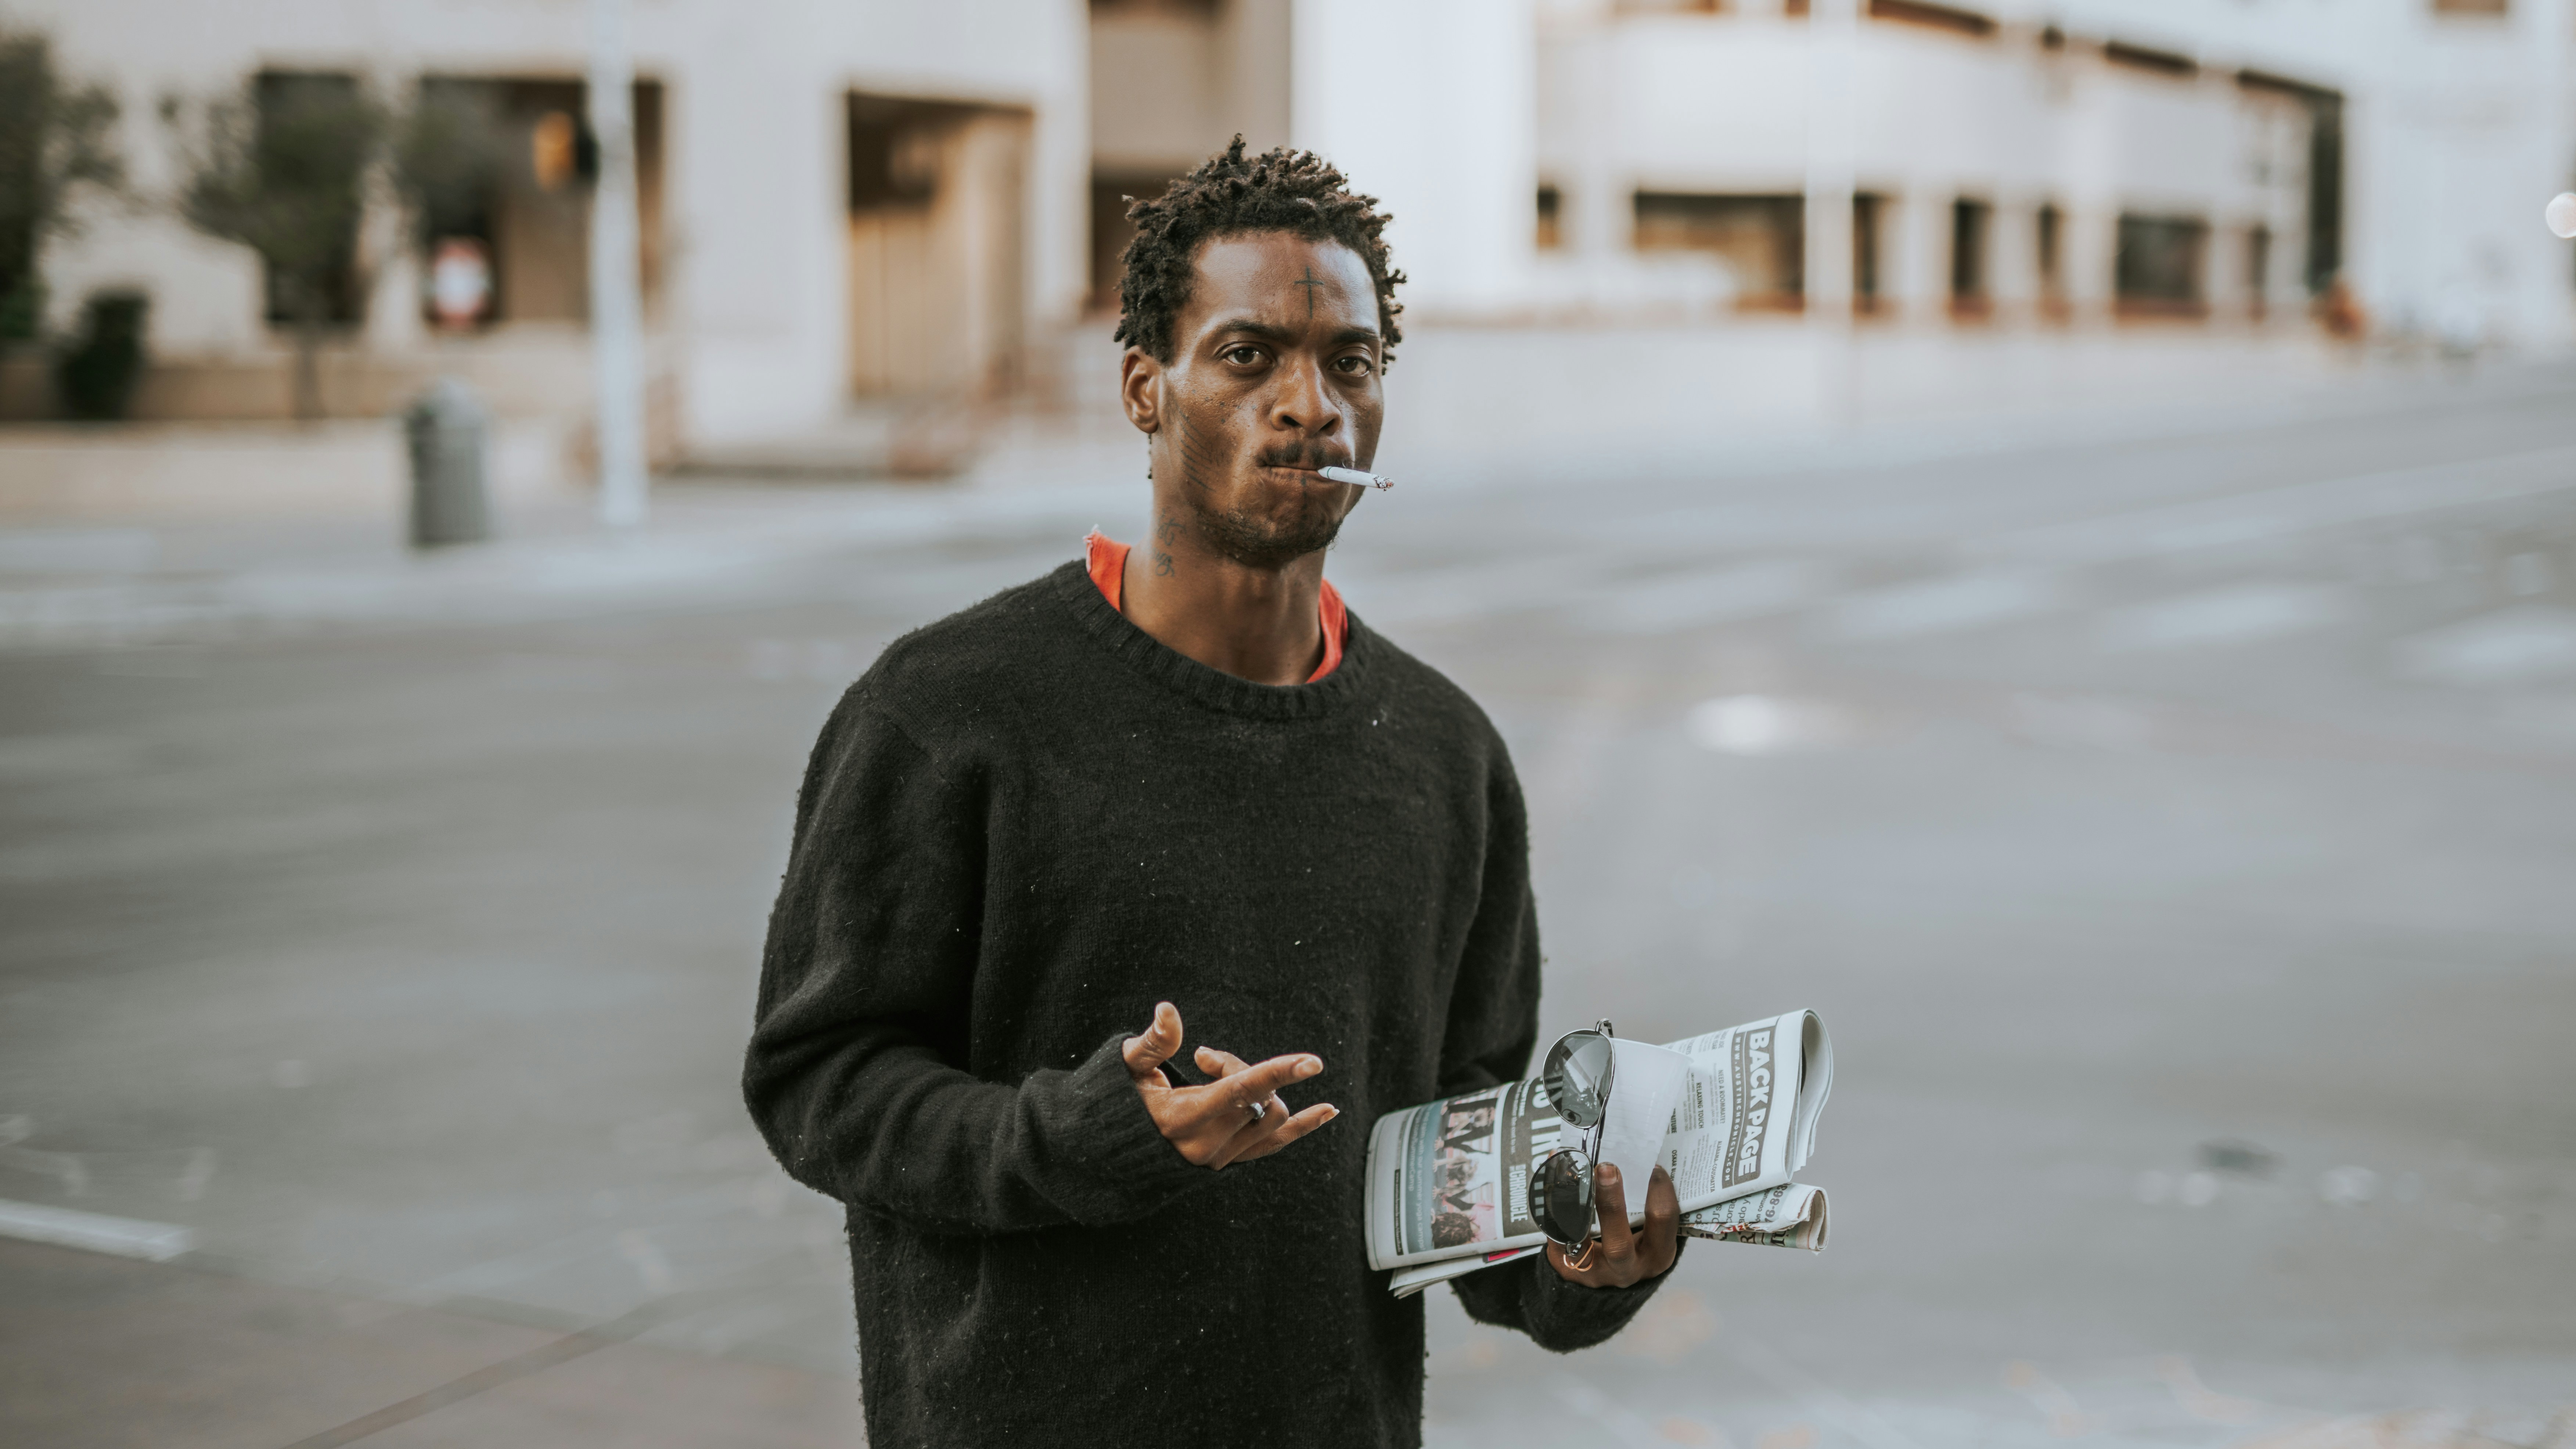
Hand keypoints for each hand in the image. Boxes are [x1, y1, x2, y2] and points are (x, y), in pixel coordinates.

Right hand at [1122, 1001, 1338, 1168]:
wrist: (1108, 1156)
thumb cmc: (1116, 1104)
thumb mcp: (1128, 1069)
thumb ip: (1154, 1042)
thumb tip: (1168, 1011)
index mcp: (1182, 1119)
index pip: (1241, 1092)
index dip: (1278, 1073)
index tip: (1312, 1063)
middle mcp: (1206, 1145)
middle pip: (1259, 1099)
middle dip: (1244, 1069)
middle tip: (1208, 1059)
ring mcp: (1219, 1159)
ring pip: (1272, 1119)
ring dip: (1262, 1091)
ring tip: (1224, 1078)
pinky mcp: (1227, 1163)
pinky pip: (1275, 1146)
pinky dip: (1303, 1127)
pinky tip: (1328, 1110)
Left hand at [1546, 1164, 1679, 1288]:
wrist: (1609, 1282)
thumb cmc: (1636, 1246)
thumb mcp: (1652, 1233)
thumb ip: (1648, 1205)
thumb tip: (1639, 1157)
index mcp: (1657, 1254)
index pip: (1663, 1222)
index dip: (1660, 1193)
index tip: (1652, 1166)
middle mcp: (1627, 1268)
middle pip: (1619, 1244)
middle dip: (1611, 1205)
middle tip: (1606, 1169)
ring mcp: (1594, 1272)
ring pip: (1578, 1241)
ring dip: (1572, 1204)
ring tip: (1568, 1171)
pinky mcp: (1567, 1267)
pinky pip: (1555, 1235)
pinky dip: (1551, 1207)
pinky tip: (1550, 1180)